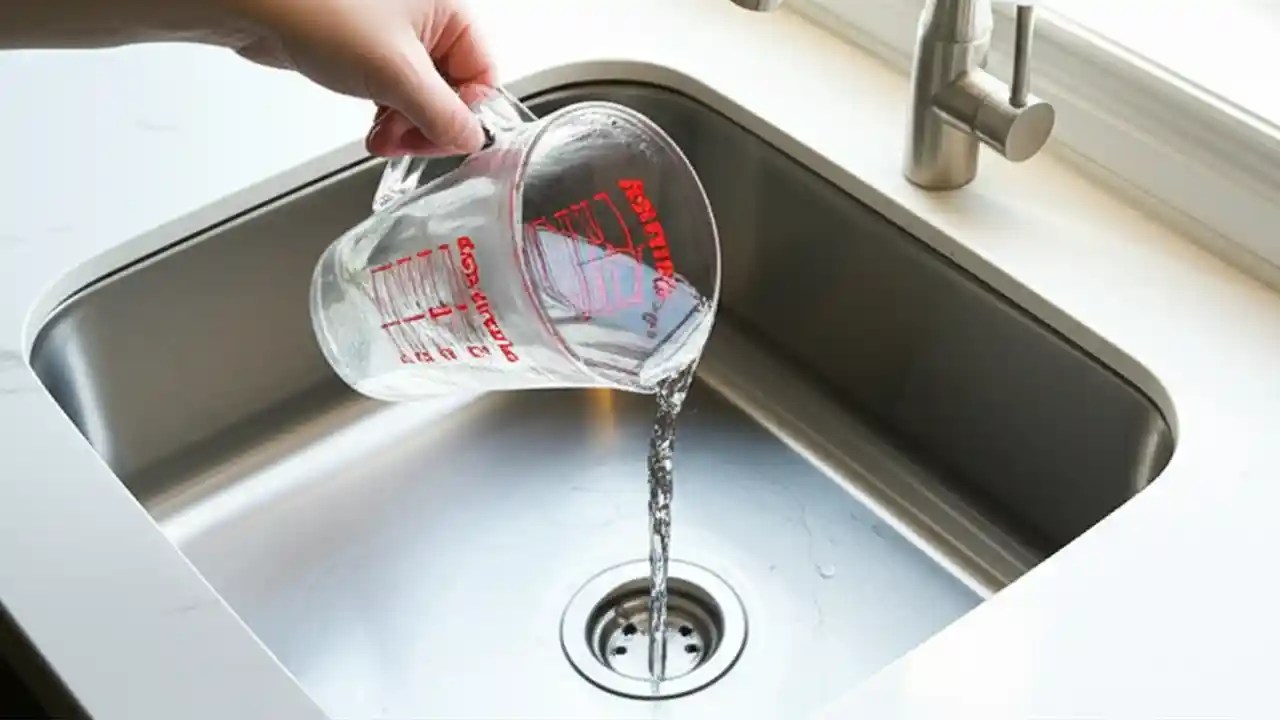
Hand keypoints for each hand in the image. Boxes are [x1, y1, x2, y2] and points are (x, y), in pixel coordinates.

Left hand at [227, 0, 496, 156]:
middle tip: (405, 143)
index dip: (466, 114)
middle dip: (429, 124)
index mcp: (448, 9)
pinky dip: (388, 116)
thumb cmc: (319, 11)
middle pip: (453, 88)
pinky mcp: (366, 50)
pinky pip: (394, 91)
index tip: (442, 140)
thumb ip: (441, 114)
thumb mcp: (395, 73)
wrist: (253, 4)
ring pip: (421, 95)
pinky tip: (374, 130)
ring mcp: (395, 35)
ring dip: (407, 126)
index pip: (483, 74)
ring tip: (384, 140)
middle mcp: (426, 19)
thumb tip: (470, 139)